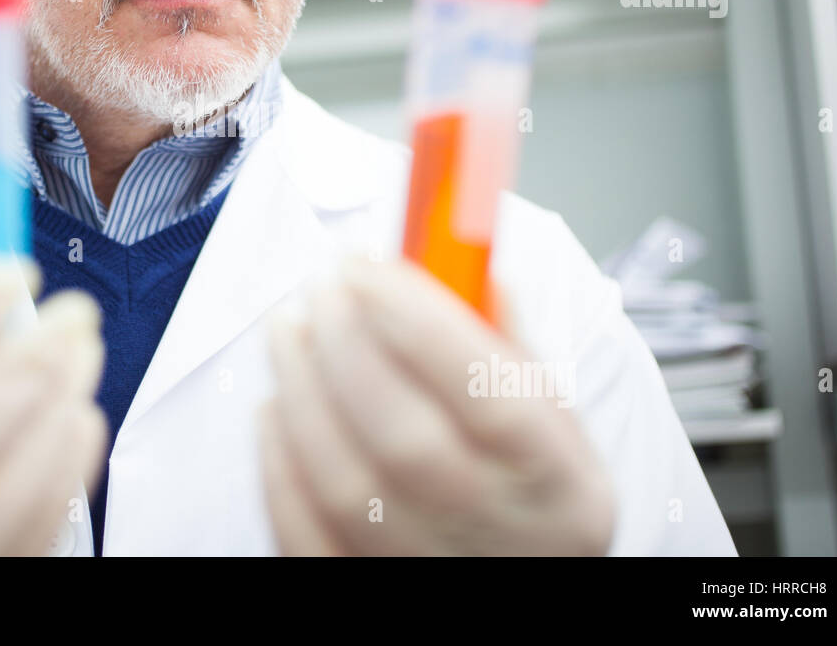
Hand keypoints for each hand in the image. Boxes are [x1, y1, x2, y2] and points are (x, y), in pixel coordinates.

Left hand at [259, 256, 613, 555]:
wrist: (514, 580)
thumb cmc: (528, 490)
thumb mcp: (554, 425)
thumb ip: (507, 343)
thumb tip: (464, 249)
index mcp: (558, 485)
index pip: (493, 399)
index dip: (421, 323)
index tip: (369, 264)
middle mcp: (498, 539)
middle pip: (407, 443)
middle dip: (349, 347)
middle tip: (323, 286)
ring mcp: (425, 572)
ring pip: (343, 486)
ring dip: (302, 389)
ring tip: (289, 326)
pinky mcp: (358, 587)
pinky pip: (300, 531)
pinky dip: (278, 459)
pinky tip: (278, 403)